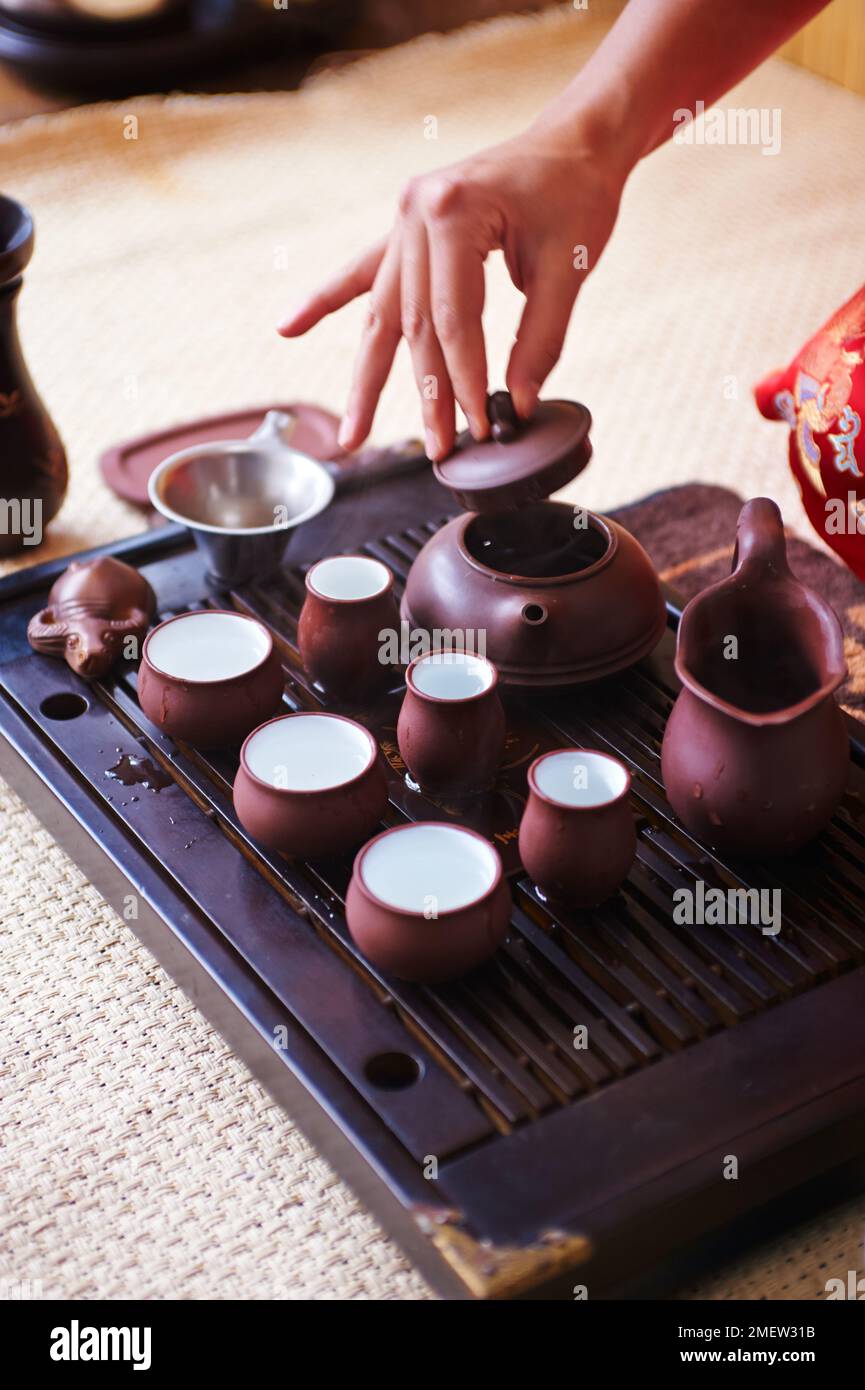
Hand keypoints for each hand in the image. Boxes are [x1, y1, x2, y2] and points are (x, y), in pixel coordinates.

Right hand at [278, 128, 625, 459]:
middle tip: (435, 447)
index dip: (467, 379)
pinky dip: (325, 300)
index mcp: (453, 212)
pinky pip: (361, 272)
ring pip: (382, 313)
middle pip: (412, 324)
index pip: (452, 320)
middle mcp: (416, 212)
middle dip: (425, 393)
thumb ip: (541, 339)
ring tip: (351, 433)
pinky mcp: (405, 227)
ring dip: (368, 377)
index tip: (480, 425)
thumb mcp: (569, 268)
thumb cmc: (576, 194)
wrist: (574, 141)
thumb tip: (518, 404)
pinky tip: (289, 327)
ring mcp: (403, 218)